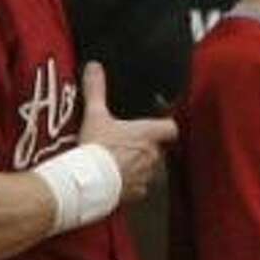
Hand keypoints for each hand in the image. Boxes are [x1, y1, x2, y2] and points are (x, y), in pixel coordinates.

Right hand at [79, 62, 177, 201]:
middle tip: (125, 143)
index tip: (158, 125)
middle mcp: (152, 155)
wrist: (89, 181)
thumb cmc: (97, 147)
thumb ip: (96, 90)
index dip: (165, 126)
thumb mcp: (95, 115)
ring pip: (149, 168)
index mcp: (147, 134)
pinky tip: (115, 180)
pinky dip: (130, 184)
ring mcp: (146, 175)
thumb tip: (94, 67)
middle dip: (145, 146)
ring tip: (118, 162)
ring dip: (138, 165)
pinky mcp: (137, 192)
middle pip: (157, 148)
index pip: (171, 128)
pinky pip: (139, 187)